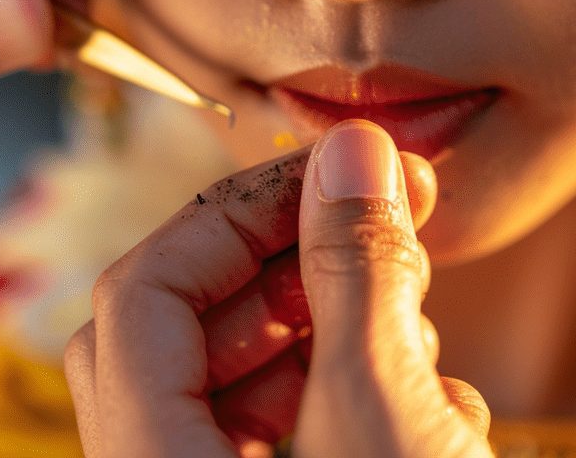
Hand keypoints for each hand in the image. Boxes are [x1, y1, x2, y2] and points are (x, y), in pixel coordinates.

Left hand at [64, 119, 492, 457]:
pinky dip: (351, 394)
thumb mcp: (382, 415)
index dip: (234, 212)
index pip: (142, 293)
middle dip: (291, 264)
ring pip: (245, 382)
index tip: (328, 174)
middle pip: (188, 329)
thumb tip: (353, 147)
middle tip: (380, 224)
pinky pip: (289, 435)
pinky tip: (432, 402)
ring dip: (334, 327)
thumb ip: (356, 273)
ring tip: (415, 317)